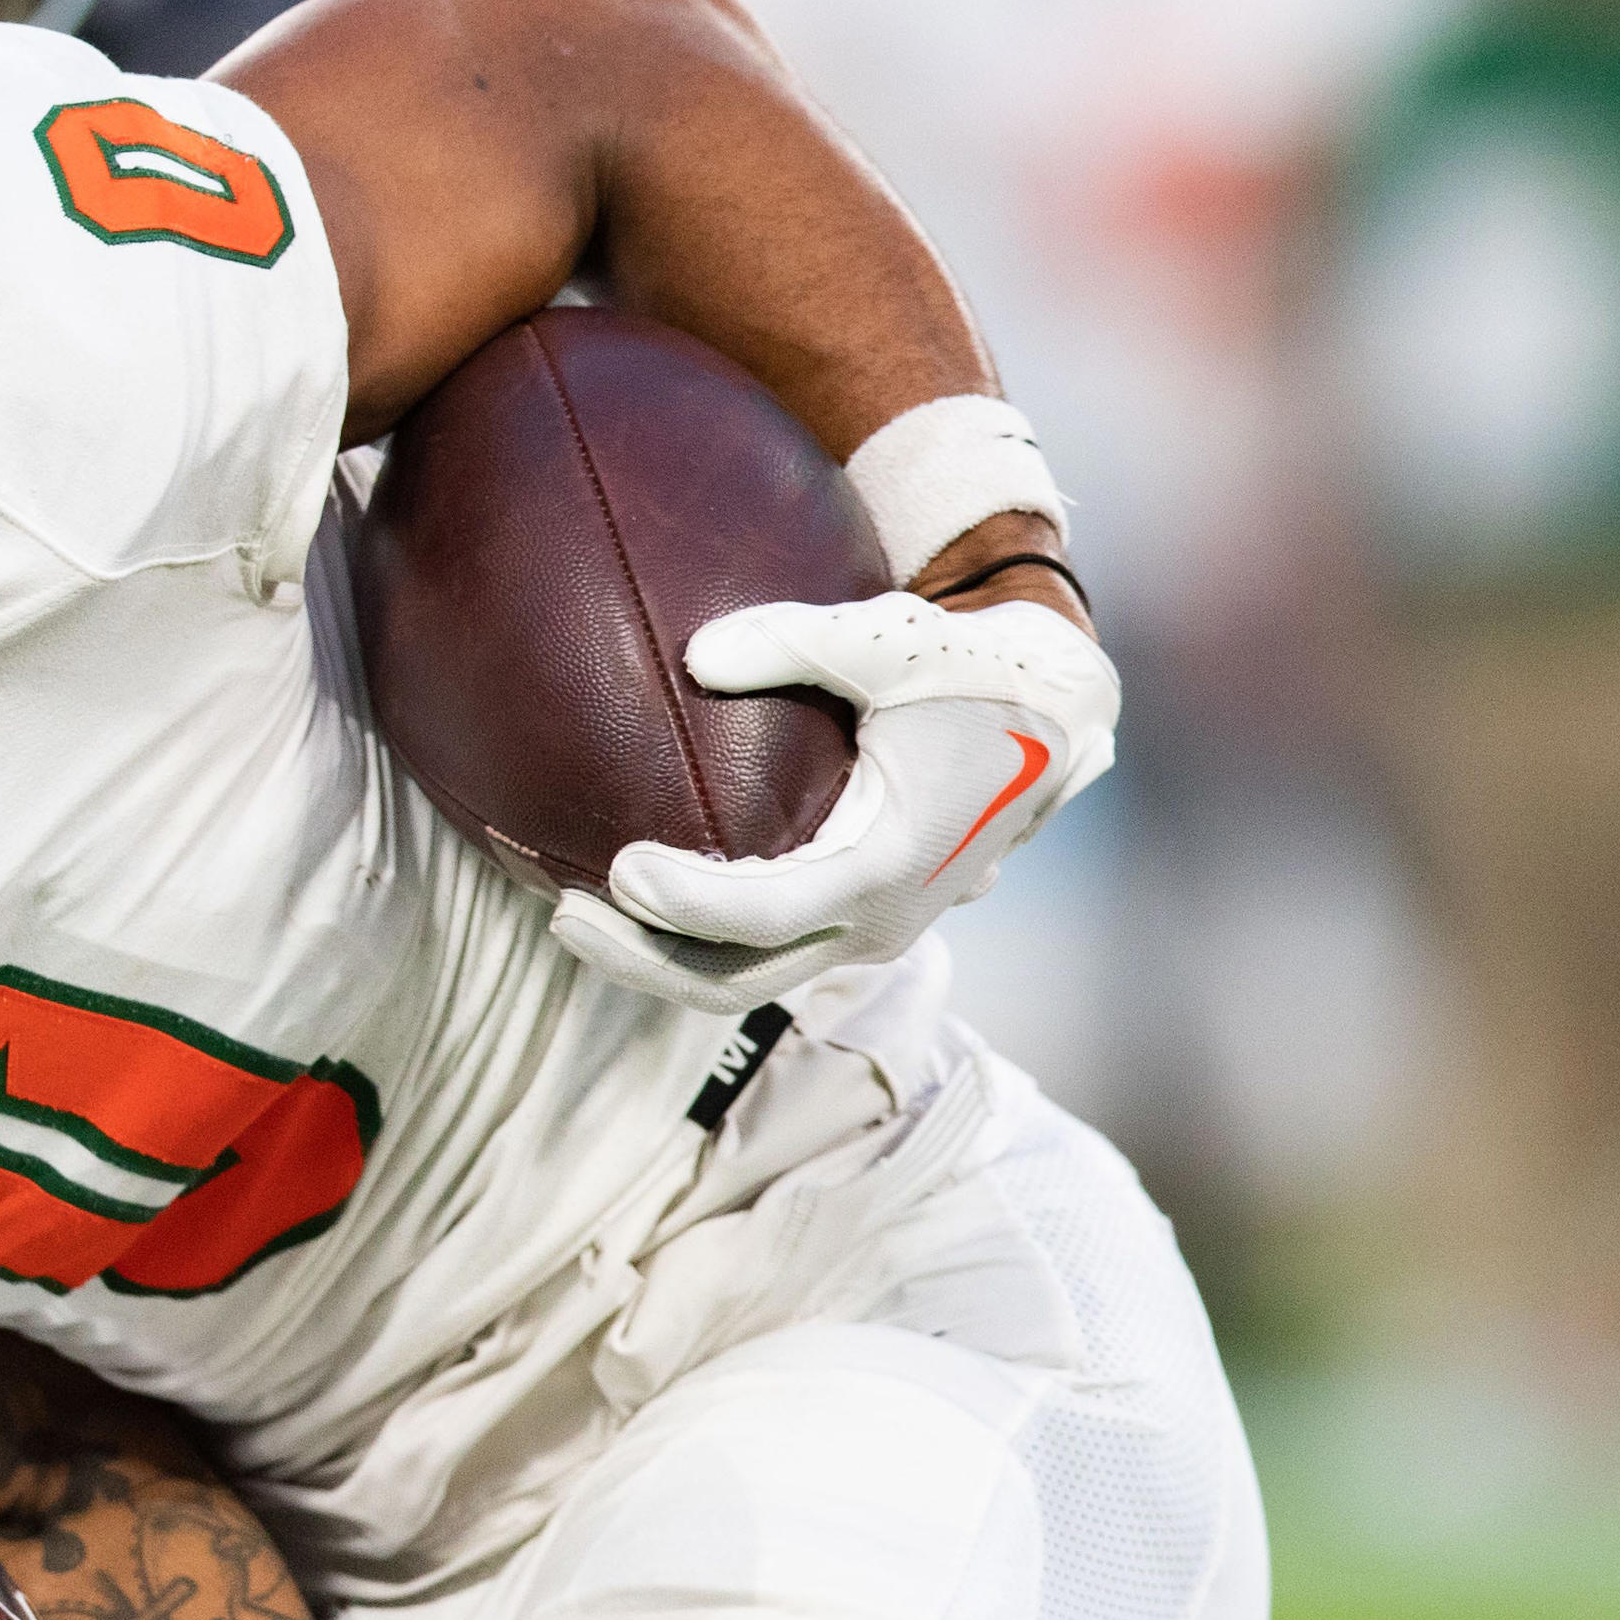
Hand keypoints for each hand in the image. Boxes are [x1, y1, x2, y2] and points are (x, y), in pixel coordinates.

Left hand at [553, 590, 1118, 1016]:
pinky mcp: (855, 922)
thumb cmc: (974, 668)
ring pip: (745, 980)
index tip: (617, 867)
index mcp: (889, 867)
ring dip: (658, 958)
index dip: (686, 904)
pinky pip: (762, 955)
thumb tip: (694, 655)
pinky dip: (694, 941)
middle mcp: (879, 921)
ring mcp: (869, 933)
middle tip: (562, 911)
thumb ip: (799, 639)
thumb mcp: (896, 639)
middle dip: (641, 957)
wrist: (1057, 715)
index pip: (766, 915)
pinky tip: (631, 898)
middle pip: (736, 980)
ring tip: (572, 912)